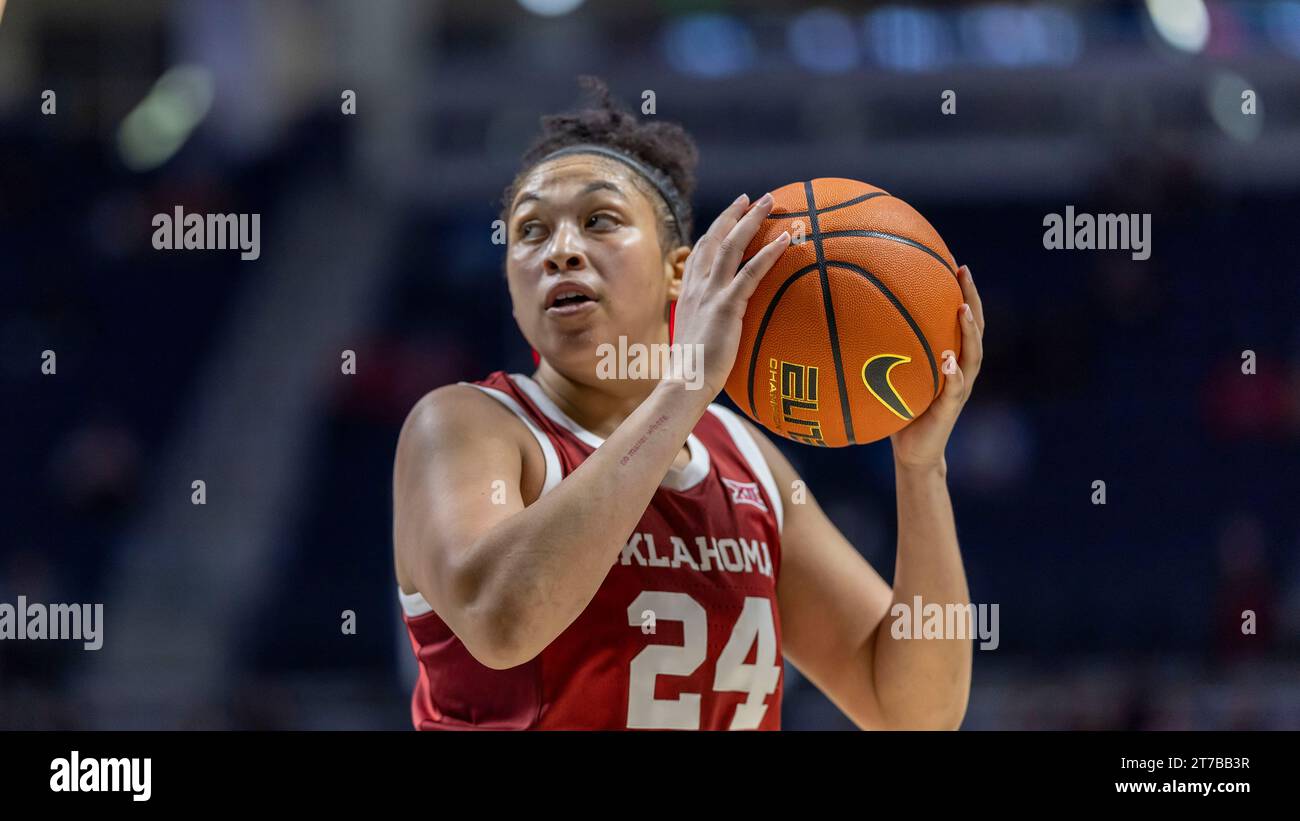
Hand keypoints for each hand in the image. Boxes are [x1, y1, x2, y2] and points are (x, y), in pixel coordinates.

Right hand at [670, 192, 791, 397]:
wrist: (683, 383)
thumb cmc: (692, 372)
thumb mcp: (697, 341)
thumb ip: (708, 327)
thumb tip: (721, 332)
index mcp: (688, 294)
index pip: (700, 253)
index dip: (715, 230)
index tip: (729, 215)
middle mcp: (696, 287)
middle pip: (713, 239)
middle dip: (732, 215)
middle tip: (749, 198)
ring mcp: (710, 295)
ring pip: (731, 246)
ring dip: (751, 221)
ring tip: (769, 202)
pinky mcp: (725, 307)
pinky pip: (750, 273)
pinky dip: (768, 254)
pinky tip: (786, 240)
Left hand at [889, 264, 983, 469]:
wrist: (913, 453)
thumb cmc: (900, 410)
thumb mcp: (892, 377)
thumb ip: (884, 353)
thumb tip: (851, 321)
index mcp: (951, 357)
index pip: (962, 319)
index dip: (963, 292)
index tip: (956, 263)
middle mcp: (960, 369)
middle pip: (975, 328)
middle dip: (971, 298)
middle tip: (963, 272)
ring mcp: (958, 389)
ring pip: (972, 355)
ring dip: (969, 332)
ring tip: (962, 310)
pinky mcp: (949, 410)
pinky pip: (954, 390)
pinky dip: (954, 375)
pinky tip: (949, 362)